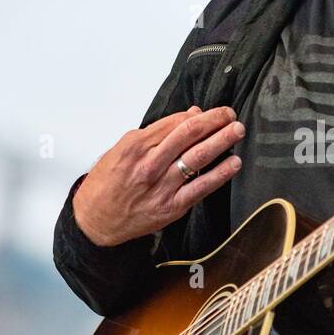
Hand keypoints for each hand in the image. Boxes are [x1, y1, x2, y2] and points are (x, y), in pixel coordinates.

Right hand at [72, 106, 244, 246]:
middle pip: (188, 134)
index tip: (212, 112)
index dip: (198, 115)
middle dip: (213, 121)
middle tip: (230, 114)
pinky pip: (201, 187)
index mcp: (135, 146)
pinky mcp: (171, 206)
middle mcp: (149, 163)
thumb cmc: (107, 184)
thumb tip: (189, 116)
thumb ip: (156, 134)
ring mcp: (162, 185)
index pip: (175, 123)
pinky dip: (220, 174)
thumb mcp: (122, 150)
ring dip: (221, 141)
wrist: (96, 221)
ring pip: (197, 157)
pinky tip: (234, 163)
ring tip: (237, 130)